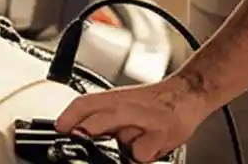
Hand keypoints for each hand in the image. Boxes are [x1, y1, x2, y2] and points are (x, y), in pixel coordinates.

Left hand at [55, 75, 212, 162]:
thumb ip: (103, 118)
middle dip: (87, 127)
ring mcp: (145, 119)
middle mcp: (128, 106)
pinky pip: (143, 152)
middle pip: (100, 116)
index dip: (70, 115)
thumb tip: (78, 132)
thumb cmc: (154, 103)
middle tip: (78, 134)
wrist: (188, 94)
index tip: (60, 128)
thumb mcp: (125, 104)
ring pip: (123, 137)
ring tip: (134, 139)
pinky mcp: (162, 132)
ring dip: (123, 144)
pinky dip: (143, 154)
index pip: (86, 102)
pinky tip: (151, 145)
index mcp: (115, 98)